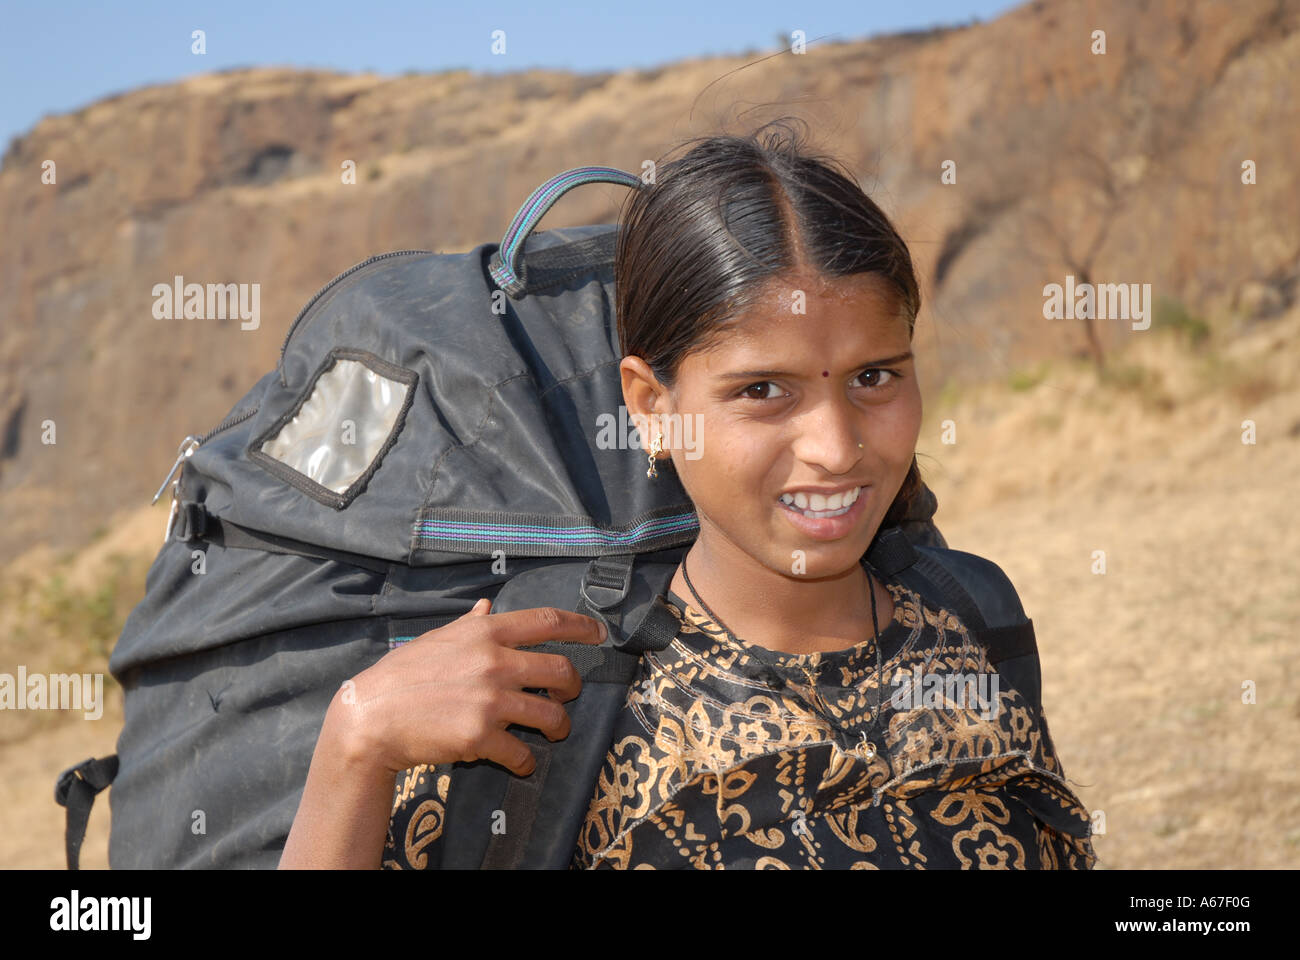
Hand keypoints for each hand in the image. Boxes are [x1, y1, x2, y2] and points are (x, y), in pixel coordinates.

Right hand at [328, 599, 607, 776]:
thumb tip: (487, 607)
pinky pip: (522, 752)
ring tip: (553, 732)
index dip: (582, 626)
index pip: (548, 622)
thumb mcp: (438, 638)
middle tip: (566, 696)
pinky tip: (520, 761)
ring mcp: (490, 700)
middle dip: (573, 688)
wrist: (372, 716)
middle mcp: (494, 662)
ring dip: (559, 727)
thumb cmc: (404, 673)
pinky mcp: (481, 737)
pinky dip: (525, 761)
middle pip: (562, 671)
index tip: (600, 633)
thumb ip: (470, 625)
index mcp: (485, 633)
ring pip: (551, 716)